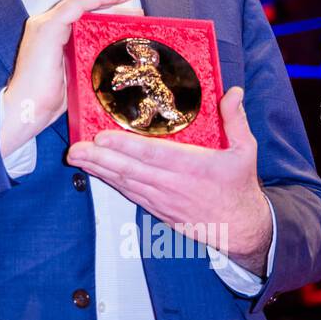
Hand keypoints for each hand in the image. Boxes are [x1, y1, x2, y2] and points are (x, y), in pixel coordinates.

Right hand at [0, 0, 136, 156]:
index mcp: (49, 37)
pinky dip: (94, 0)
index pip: (78, 18)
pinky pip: (74, 6)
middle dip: (110, 5)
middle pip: (81, 9)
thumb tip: (111, 60)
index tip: (127, 13)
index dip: (103, 12)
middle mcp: (44, 26)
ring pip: (79, 3)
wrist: (25, 110)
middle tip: (136, 10)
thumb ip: (86, 61)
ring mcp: (43, 25)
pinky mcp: (46, 28)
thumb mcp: (73, 75)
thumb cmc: (46, 100)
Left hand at [66, 86, 272, 273]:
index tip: (102, 138)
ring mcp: (162, 198)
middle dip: (99, 159)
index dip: (125, 148)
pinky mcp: (157, 208)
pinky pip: (129, 193)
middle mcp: (173, 184)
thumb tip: (233, 91)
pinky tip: (94, 172)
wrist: (240, 228)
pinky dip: (110, 183)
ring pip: (124, 182)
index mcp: (193, 167)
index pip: (153, 155)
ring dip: (98, 170)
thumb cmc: (240, 186)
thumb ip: (237, 120)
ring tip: (76, 157)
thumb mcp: (246, 150)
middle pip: (130, 170)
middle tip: (74, 149)